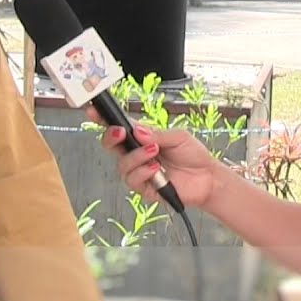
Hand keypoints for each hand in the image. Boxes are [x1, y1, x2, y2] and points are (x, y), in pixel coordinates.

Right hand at [86, 110, 219, 209]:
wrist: (208, 178)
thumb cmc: (194, 155)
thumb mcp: (178, 137)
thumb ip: (156, 134)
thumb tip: (137, 131)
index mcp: (142, 138)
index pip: (119, 128)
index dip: (103, 120)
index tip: (93, 111)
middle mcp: (137, 154)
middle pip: (111, 146)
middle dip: (111, 137)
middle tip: (120, 132)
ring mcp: (139, 172)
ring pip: (122, 164)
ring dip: (136, 157)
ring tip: (154, 152)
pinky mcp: (145, 188)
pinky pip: (133, 180)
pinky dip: (143, 172)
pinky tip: (156, 168)